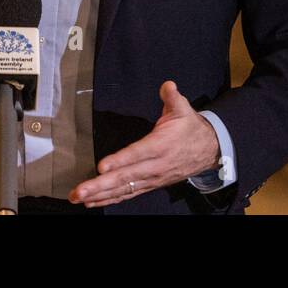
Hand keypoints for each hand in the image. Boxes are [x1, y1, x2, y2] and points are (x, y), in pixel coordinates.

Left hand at [67, 80, 220, 207]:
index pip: (138, 154)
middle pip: (125, 177)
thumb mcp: (184, 109)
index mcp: (161, 145)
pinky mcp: (149, 184)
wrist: (209, 151)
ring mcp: (151, 178)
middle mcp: (154, 166)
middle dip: (101, 185)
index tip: (102, 167)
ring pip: (124, 189)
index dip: (120, 161)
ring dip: (100, 195)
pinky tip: (93, 202)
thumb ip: (172, 97)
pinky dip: (110, 199)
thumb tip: (167, 86)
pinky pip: (128, 194)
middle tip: (80, 190)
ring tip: (79, 197)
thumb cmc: (190, 129)